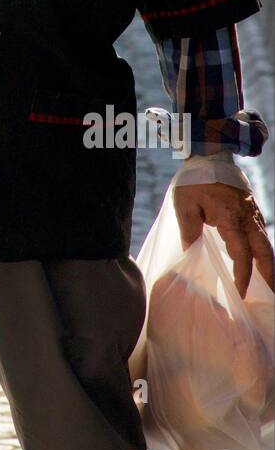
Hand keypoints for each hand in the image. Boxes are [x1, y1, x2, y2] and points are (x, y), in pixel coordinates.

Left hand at [173, 181, 273, 297]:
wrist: (210, 155)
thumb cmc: (195, 180)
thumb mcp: (184, 204)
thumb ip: (189, 230)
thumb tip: (190, 251)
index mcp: (231, 218)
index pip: (242, 254)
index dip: (243, 275)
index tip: (241, 292)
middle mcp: (247, 218)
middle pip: (264, 251)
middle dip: (269, 274)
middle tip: (271, 294)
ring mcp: (253, 213)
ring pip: (266, 243)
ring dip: (269, 263)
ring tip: (270, 283)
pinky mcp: (252, 209)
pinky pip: (261, 233)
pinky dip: (264, 249)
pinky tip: (260, 260)